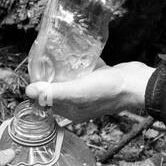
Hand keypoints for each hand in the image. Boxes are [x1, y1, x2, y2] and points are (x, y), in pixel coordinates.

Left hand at [26, 62, 154, 123]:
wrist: (136, 83)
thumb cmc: (107, 90)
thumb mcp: (76, 92)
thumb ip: (52, 93)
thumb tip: (28, 91)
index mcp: (73, 112)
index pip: (48, 102)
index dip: (39, 90)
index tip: (35, 73)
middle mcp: (81, 104)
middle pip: (58, 90)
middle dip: (50, 77)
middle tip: (43, 61)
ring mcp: (91, 92)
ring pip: (71, 80)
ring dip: (64, 69)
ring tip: (55, 55)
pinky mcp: (100, 79)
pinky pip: (84, 71)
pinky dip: (79, 64)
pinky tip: (74, 53)